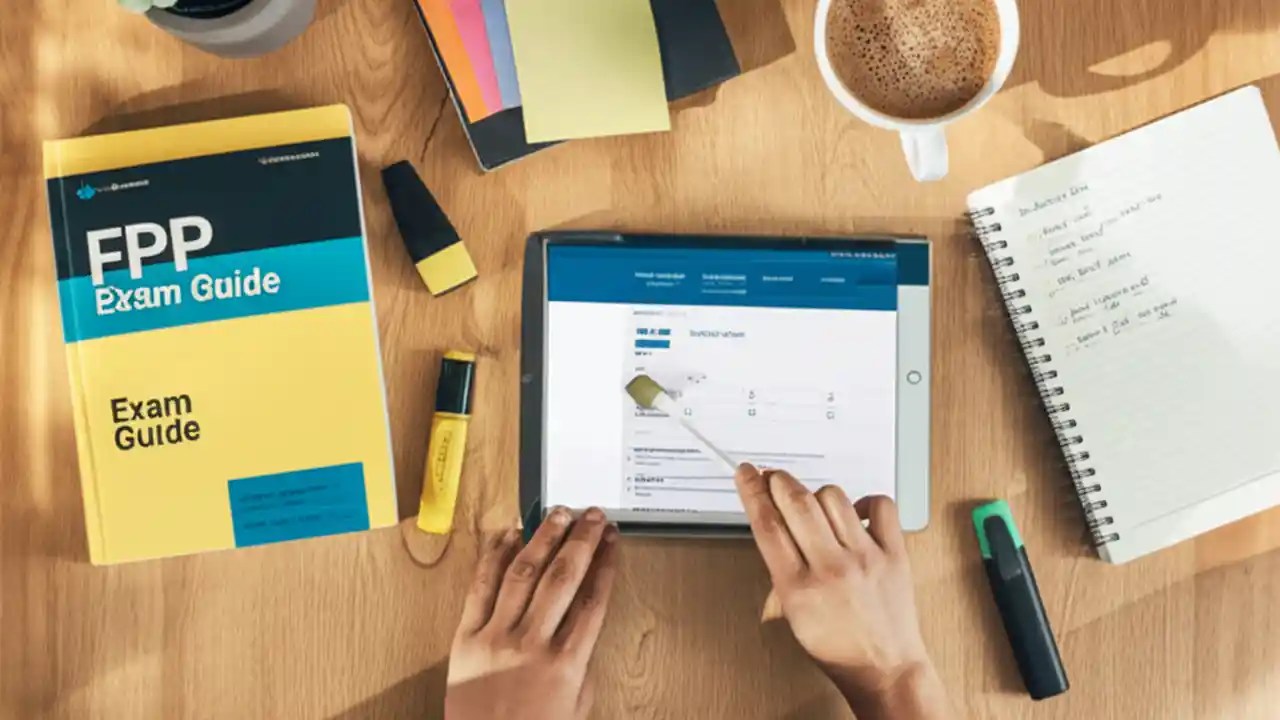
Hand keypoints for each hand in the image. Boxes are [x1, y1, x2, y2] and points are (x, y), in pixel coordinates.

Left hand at [444, 507, 619, 719]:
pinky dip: (495, 557)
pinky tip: (509, 535)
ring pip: (524, 574)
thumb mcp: (575, 707)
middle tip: (592, 516)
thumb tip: (580, 623)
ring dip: (543, 538)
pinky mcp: (465, 640)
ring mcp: (497, 639)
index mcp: (566, 665)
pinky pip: (480, 588)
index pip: (593, 600)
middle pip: (563, 578)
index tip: (612, 541)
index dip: (606, 564)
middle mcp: (533, 645)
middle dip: (582, 541)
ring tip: (557, 514)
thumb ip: (581, 664)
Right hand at [734, 464, 951, 719]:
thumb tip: (773, 520)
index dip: (752, 491)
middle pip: (797, 502)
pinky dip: (864, 501)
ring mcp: (865, 558)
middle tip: (774, 477)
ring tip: (815, 504)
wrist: (884, 668)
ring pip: (834, 497)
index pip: (767, 524)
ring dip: (816, 492)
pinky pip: (880, 506)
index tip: (747, 473)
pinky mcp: (894, 554)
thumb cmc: (836, 647)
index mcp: (798, 587)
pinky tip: (854, 512)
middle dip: (779, 480)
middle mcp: (831, 568)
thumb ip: (781, 568)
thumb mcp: (792, 613)